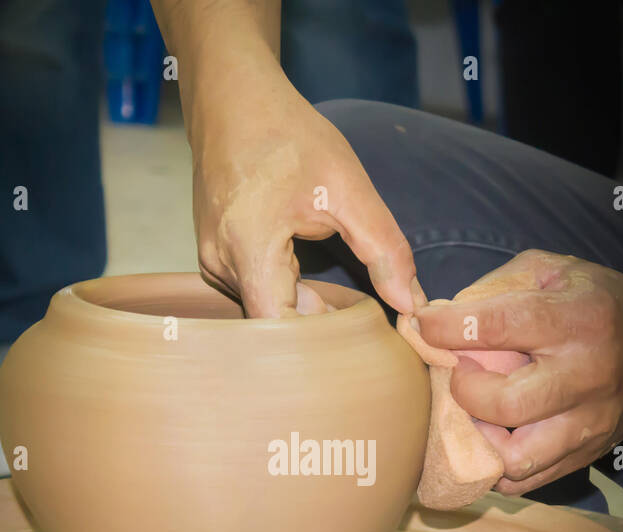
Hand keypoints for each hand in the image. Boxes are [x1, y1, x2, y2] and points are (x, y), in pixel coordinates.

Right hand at [188, 61, 421, 317]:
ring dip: (298, 308)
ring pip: (262, 311)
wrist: (234, 100)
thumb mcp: (349, 187)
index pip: (281, 330)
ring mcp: (211, 263)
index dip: (320, 341)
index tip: (358, 335)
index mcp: (248, 249)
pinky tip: (302, 270)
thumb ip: (383, 250)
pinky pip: (252, 292)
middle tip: (356, 315)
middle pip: (272, 325)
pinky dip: (281, 292)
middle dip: (315, 326)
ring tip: (329, 285)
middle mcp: (220, 264)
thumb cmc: (289, 136)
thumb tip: (411, 306)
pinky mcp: (212, 258)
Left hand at [411, 250, 622, 494]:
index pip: (500, 326)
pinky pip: (527, 481)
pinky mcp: (587, 456)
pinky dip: (496, 466)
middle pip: (506, 403)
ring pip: (517, 457)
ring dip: (481, 438)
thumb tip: (436, 318)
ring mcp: (591, 424)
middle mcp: (589, 376)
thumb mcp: (554, 272)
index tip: (423, 326)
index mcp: (580, 319)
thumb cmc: (597, 304)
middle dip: (466, 390)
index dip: (449, 330)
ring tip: (478, 413)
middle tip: (461, 375)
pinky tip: (491, 437)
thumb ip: (494, 288)